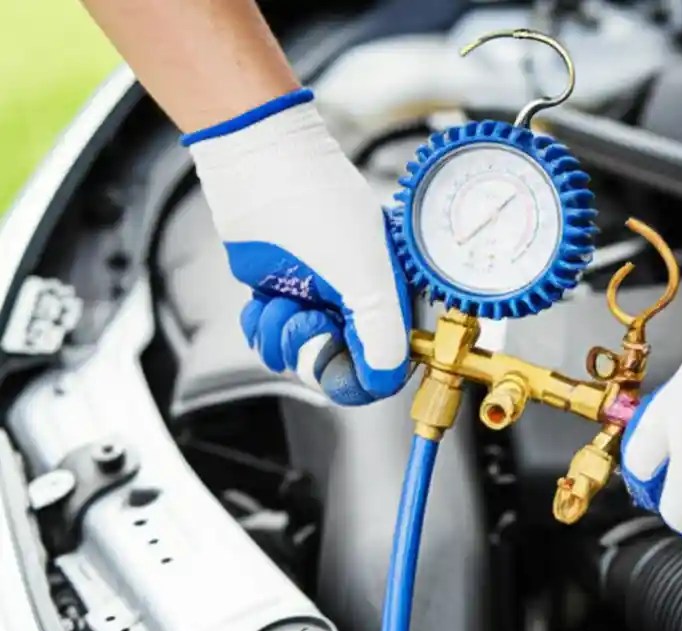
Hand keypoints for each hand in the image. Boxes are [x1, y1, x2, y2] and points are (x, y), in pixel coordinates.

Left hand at [186, 89, 411, 404]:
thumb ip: (384, 334)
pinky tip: (260, 303)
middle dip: (310, 348)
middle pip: (336, 366)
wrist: (259, 166)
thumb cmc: (317, 206)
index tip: (332, 358)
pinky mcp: (281, 293)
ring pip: (298, 353)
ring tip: (279, 299)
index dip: (356, 376)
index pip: (383, 368)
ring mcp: (317, 299)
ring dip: (280, 334)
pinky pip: (269, 336)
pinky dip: (258, 327)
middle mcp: (356, 304)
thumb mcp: (364, 276)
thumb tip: (386, 380)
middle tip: (302, 316)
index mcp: (388, 299)